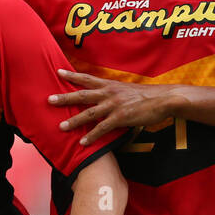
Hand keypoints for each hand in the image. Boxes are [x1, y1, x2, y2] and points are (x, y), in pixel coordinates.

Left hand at [49, 69, 182, 145]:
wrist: (165, 99)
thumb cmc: (146, 96)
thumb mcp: (126, 90)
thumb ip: (112, 93)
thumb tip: (102, 98)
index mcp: (110, 85)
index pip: (87, 78)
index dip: (72, 75)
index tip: (57, 71)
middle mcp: (109, 93)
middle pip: (82, 95)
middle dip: (65, 97)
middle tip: (49, 100)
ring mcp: (114, 106)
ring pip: (89, 113)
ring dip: (74, 121)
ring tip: (61, 126)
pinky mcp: (121, 117)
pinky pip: (103, 128)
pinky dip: (92, 136)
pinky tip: (83, 142)